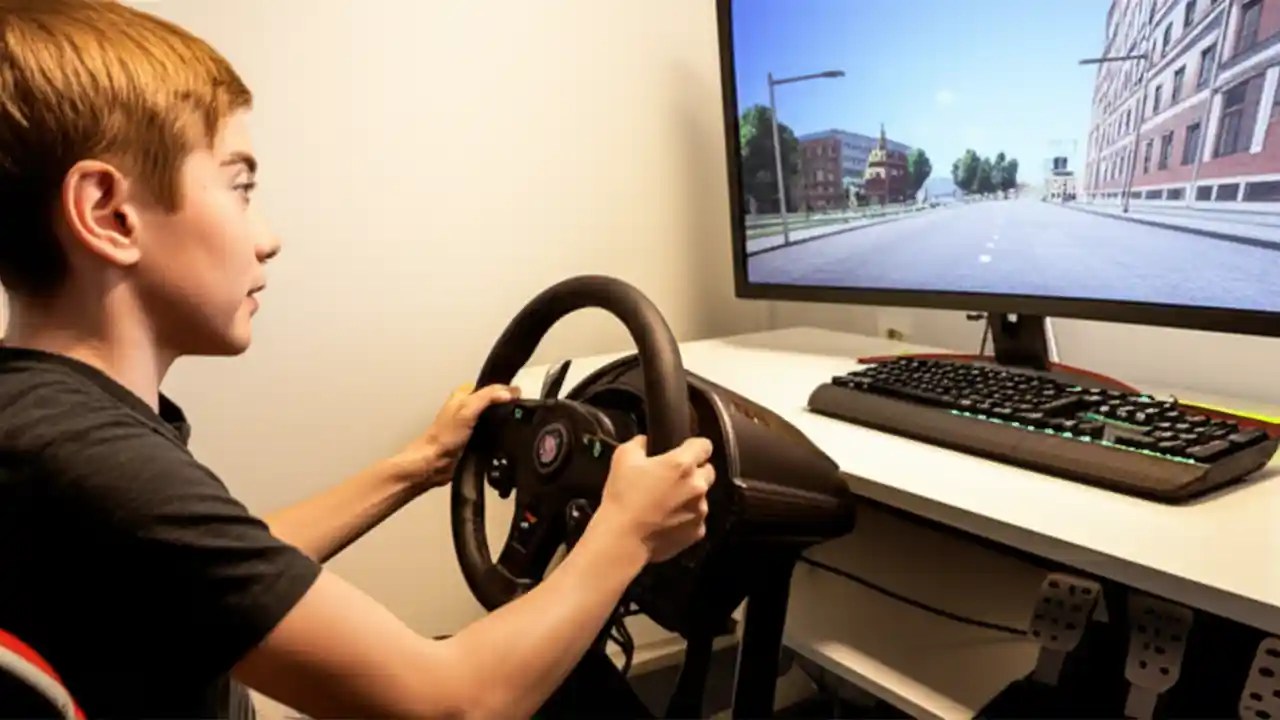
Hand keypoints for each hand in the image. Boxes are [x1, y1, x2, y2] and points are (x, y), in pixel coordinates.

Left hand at [396, 383, 520, 488]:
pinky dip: (501, 436)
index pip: (492, 386)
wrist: (435, 463)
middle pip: (496, 402)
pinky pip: (494, 434)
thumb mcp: (466, 410)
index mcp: (464, 394)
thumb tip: (510, 392)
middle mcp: (468, 407)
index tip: (521, 397)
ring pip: (496, 418)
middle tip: (522, 412)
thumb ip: (487, 398)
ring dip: (505, 422)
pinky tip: (508, 439)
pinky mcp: (476, 440)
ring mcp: (472, 424)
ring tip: (518, 426)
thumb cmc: (444, 437)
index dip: (507, 390)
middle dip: (508, 406)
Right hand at [594, 435, 715, 562]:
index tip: (684, 451)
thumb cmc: (623, 497)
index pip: (705, 445)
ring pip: (702, 496)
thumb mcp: (622, 458)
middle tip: (672, 479)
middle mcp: (698, 486)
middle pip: (708, 471)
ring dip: (689, 496)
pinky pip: (697, 519)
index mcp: (682, 464)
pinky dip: (686, 518)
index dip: (694, 447)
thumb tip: (645, 441)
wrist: (623, 539)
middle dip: (695, 472)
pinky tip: (667, 521)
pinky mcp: (697, 532)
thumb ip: (638, 443)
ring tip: (666, 503)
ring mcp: (700, 510)